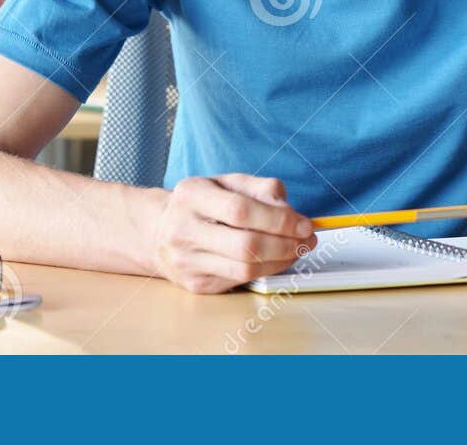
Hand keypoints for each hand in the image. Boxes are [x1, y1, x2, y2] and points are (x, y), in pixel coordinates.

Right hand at [153, 174, 315, 293]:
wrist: (158, 232)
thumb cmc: (201, 204)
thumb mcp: (226, 182)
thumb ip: (260, 188)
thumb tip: (291, 211)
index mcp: (191, 195)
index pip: (241, 210)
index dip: (279, 220)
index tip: (304, 224)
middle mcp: (183, 229)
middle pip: (246, 245)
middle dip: (286, 244)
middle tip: (308, 239)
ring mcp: (186, 261)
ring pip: (246, 268)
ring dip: (282, 260)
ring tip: (297, 249)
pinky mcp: (195, 284)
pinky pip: (240, 280)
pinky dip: (267, 270)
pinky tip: (276, 259)